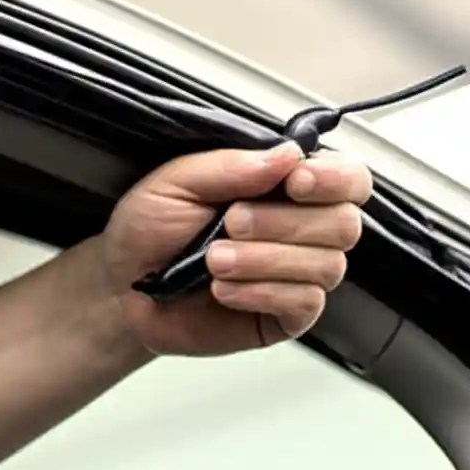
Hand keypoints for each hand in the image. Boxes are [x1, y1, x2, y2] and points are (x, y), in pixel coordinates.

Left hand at [97, 142, 371, 356]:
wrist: (122, 287)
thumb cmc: (148, 231)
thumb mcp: (176, 183)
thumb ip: (232, 167)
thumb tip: (288, 154)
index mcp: (281, 187)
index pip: (347, 178)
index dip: (333, 179)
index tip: (295, 183)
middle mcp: (300, 228)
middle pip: (343, 223)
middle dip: (284, 222)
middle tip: (231, 223)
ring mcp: (298, 274)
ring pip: (327, 265)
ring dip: (265, 260)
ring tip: (215, 261)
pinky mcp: (288, 315)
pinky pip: (305, 302)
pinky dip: (262, 292)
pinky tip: (224, 290)